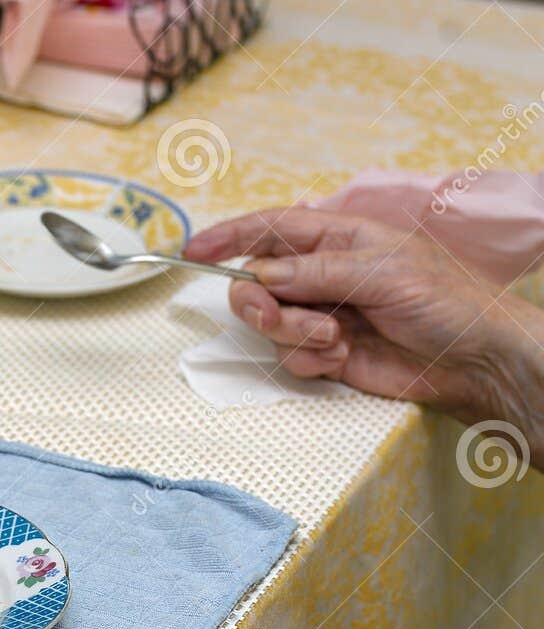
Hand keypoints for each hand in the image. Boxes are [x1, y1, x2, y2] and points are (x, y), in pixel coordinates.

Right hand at [185, 208, 543, 447]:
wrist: (473, 360)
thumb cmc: (443, 299)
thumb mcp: (382, 271)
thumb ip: (316, 272)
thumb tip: (260, 275)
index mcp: (338, 238)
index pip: (270, 229)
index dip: (228, 237)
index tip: (192, 250)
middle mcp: (322, 275)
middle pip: (257, 284)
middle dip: (259, 304)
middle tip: (275, 316)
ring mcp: (321, 315)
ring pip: (269, 325)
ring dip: (293, 335)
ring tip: (335, 339)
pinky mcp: (324, 354)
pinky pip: (288, 357)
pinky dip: (308, 360)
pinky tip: (343, 357)